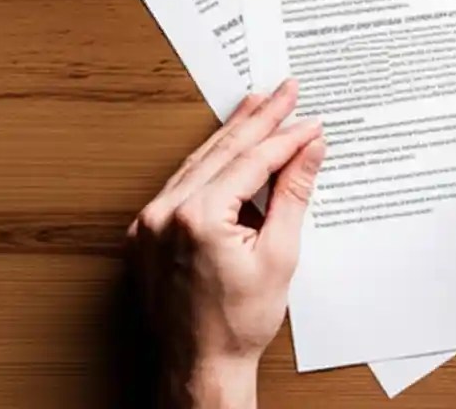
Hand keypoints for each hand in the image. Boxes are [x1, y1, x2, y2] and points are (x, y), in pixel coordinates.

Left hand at [126, 79, 324, 408]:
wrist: (200, 364)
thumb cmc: (237, 323)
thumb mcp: (280, 253)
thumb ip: (294, 192)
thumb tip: (309, 149)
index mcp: (198, 218)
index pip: (252, 161)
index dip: (286, 137)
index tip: (310, 121)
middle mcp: (165, 213)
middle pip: (222, 151)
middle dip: (259, 119)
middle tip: (285, 91)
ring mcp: (150, 222)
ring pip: (199, 161)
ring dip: (232, 134)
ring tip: (259, 106)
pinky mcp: (145, 231)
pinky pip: (182, 183)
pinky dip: (210, 163)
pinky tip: (230, 147)